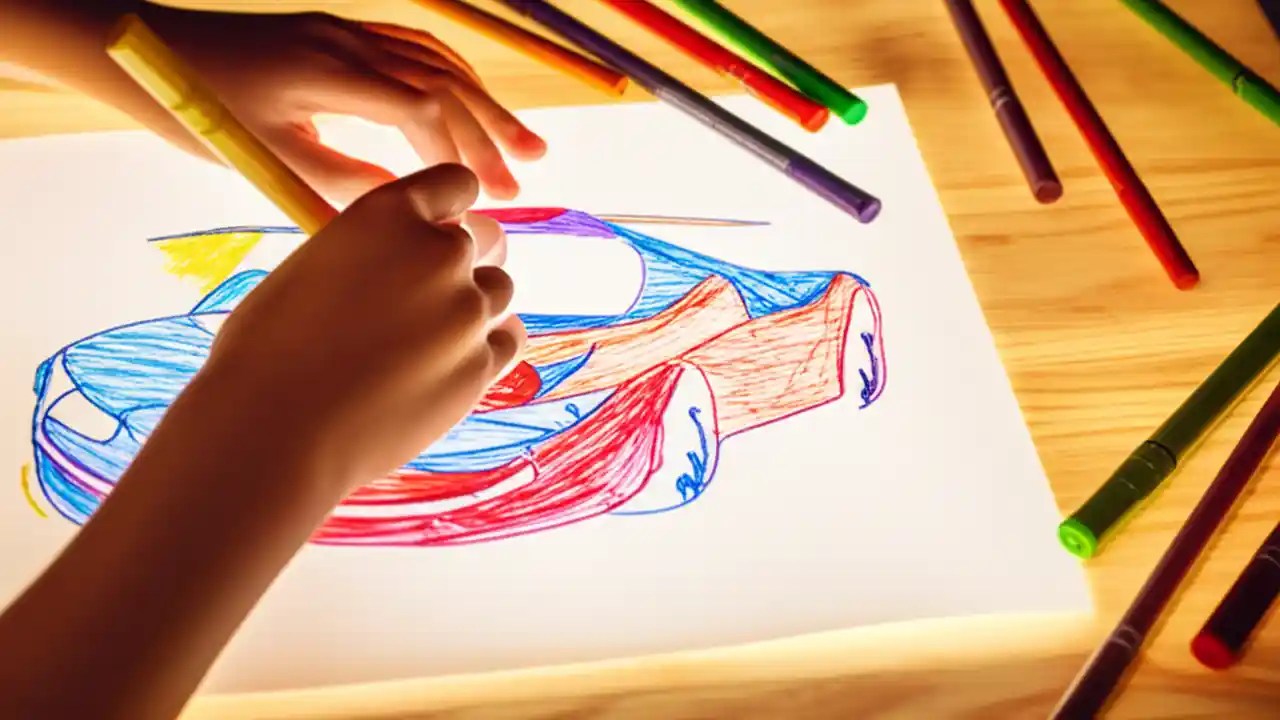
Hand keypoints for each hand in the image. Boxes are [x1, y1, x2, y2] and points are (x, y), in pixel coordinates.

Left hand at [140, 4, 546, 201]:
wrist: (148, 46)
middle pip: (443, 81)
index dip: (456, 154)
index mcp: (328, 73)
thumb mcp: (268, 157)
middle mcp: (347, 43)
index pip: (419, 107)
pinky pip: (416, 49)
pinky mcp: (341, 32)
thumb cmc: (199, 108)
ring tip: (528, 146)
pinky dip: (454, 80)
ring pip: (438, 63)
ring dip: (485, 105)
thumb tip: (403, 211)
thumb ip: (339, 183)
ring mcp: (347, 32)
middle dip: (489, 131)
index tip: (476, 198)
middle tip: (526, 178)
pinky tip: (476, 104)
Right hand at [185, 164, 524, 492]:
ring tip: (419, 341)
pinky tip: (445, 363)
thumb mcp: (315, 266)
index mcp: (388, 213)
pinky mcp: (481, 365)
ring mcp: (467, 311)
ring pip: (498, 291)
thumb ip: (375, 249)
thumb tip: (410, 256)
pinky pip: (507, 340)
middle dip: (461, 260)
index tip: (431, 232)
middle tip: (421, 295)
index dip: (447, 209)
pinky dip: (486, 348)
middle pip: (485, 239)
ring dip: (472, 307)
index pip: (456, 185)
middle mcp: (439, 252)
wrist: (276, 432)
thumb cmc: (271, 351)